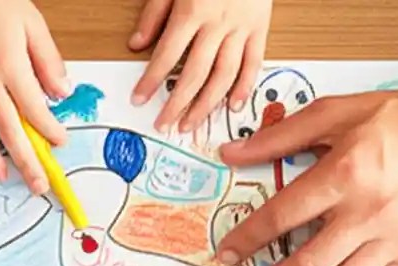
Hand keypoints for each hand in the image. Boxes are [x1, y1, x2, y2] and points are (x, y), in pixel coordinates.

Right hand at [0, 0, 69, 193]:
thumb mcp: (32, 23)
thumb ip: (49, 61)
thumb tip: (62, 93)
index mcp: (9, 65)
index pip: (33, 109)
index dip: (49, 130)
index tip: (60, 142)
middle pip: (8, 131)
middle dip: (26, 162)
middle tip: (38, 185)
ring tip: (4, 175)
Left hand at [129, 0, 272, 133]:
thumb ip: (154, 12)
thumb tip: (136, 44)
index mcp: (192, 10)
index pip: (167, 56)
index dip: (151, 81)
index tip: (139, 99)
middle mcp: (218, 23)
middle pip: (195, 73)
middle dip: (177, 103)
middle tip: (163, 123)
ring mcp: (242, 27)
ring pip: (224, 75)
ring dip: (206, 104)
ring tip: (190, 124)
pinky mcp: (261, 27)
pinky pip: (254, 63)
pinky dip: (245, 87)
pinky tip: (233, 106)